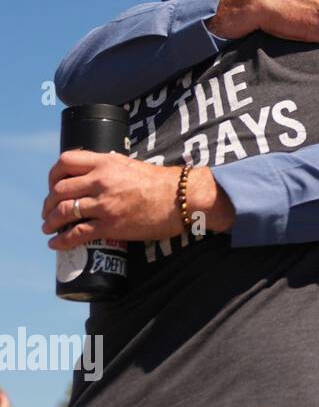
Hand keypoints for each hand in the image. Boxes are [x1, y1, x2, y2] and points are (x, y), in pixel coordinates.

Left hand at [41, 152, 209, 247]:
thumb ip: (111, 166)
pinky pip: (77, 233)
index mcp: (105, 163)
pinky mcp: (111, 225)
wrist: (183, 199)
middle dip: (48, 203)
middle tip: (48, 211)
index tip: (53, 185)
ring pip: (62, 211)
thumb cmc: (162, 182)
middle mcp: (101, 181)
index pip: (65, 162)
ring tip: (48, 227)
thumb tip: (97, 167)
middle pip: (59, 189)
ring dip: (50, 222)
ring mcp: (104, 204)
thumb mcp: (131, 164)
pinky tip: (56, 244)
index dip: (53, 175)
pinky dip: (61, 240)